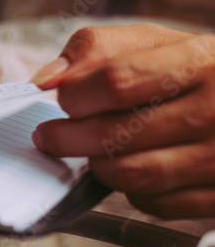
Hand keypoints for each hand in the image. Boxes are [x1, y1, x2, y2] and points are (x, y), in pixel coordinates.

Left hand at [30, 24, 214, 217]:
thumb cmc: (197, 72)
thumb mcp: (156, 42)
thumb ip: (96, 48)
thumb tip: (46, 80)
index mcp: (200, 61)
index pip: (116, 81)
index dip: (74, 94)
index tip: (59, 100)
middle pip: (115, 134)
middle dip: (67, 137)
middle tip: (50, 135)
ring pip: (131, 175)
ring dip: (97, 166)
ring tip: (92, 151)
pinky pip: (156, 204)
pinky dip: (133, 191)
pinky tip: (136, 167)